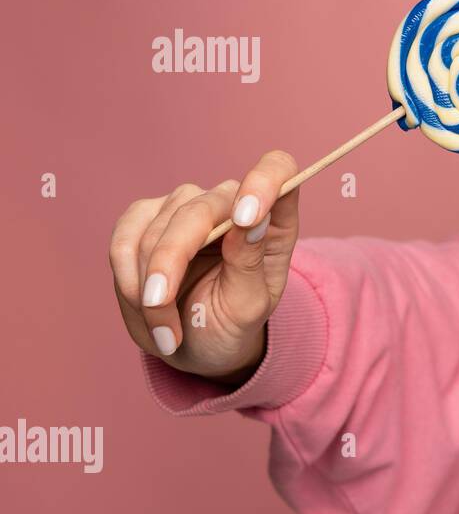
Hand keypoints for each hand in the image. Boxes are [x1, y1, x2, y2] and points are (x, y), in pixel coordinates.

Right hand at [109, 150, 301, 380]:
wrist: (193, 344)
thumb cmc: (230, 324)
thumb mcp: (248, 306)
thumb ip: (250, 262)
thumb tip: (253, 219)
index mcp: (272, 221)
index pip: (278, 169)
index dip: (264, 181)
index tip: (247, 216)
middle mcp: (229, 202)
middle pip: (199, 209)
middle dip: (173, 266)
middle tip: (171, 326)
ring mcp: (185, 205)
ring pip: (156, 230)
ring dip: (151, 289)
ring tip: (166, 329)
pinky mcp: (144, 217)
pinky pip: (124, 240)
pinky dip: (128, 280)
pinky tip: (144, 308)